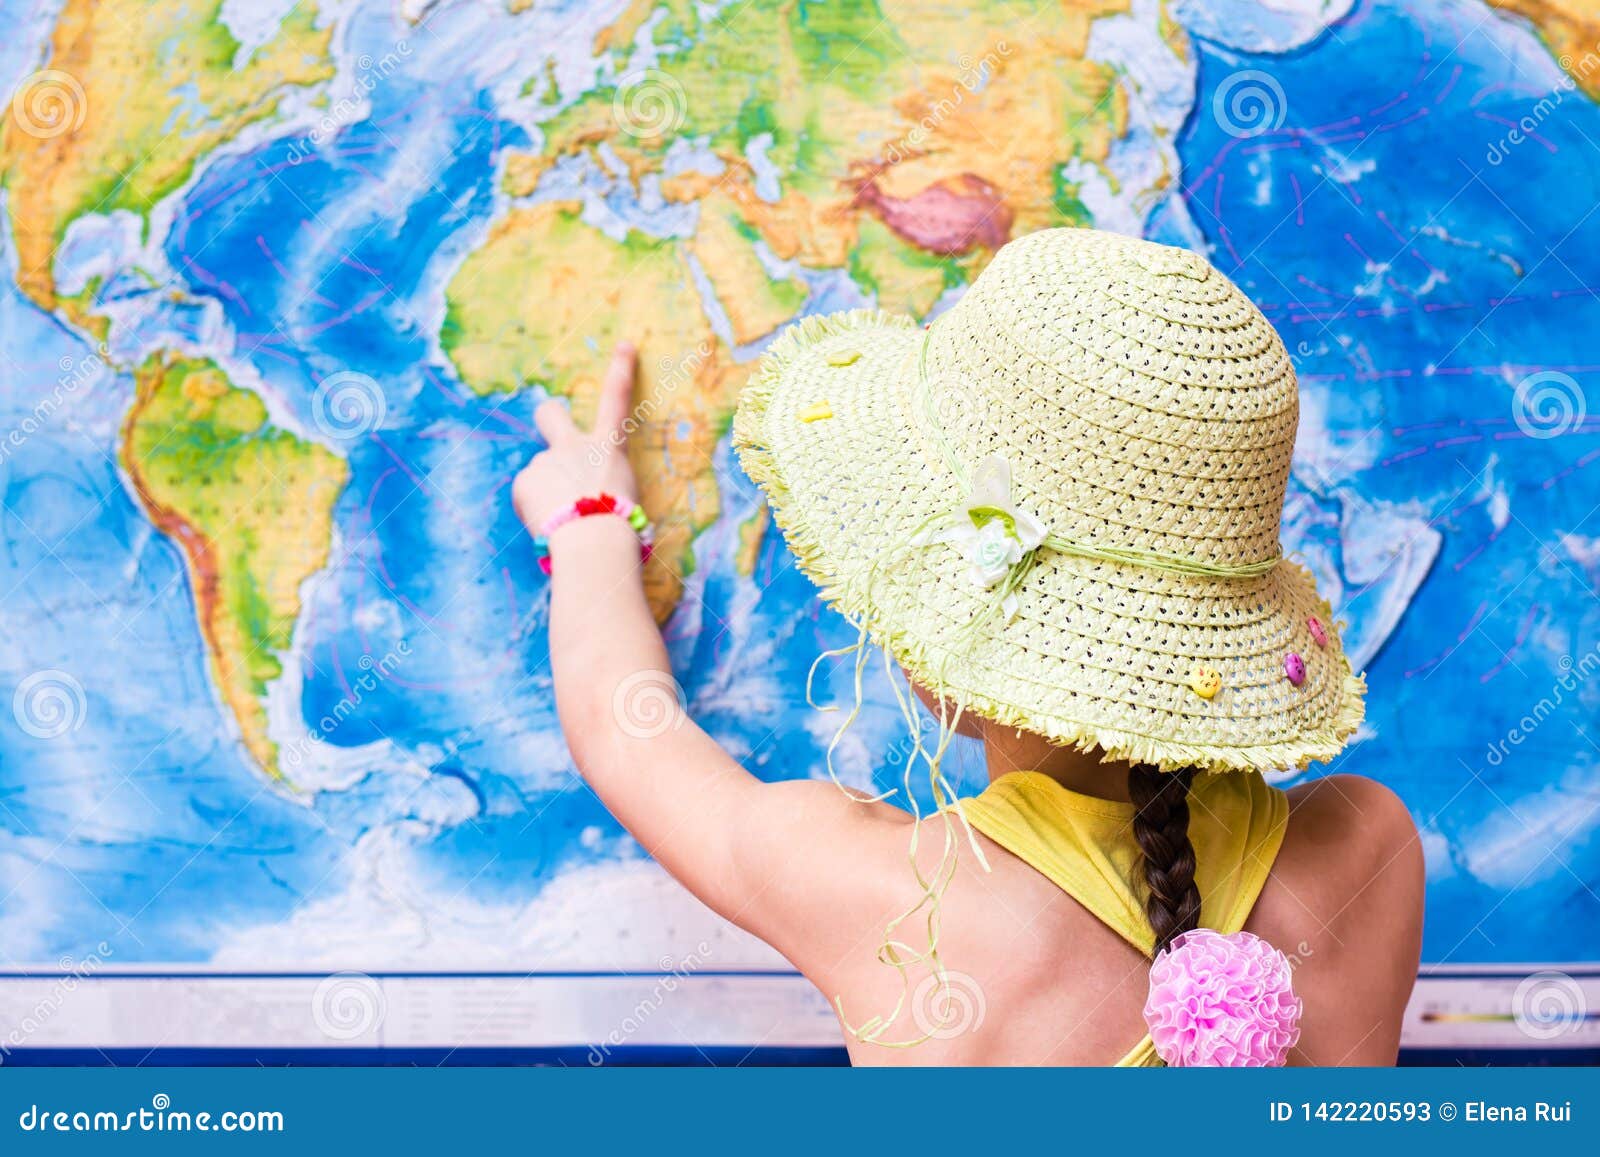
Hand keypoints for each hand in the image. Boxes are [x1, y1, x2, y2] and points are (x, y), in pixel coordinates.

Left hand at [512, 343, 639, 536]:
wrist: (593, 539)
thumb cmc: (620, 526)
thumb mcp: (624, 500)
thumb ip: (604, 487)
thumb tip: (582, 497)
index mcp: (609, 449)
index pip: (618, 401)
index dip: (621, 370)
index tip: (625, 345)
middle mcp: (574, 447)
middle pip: (552, 416)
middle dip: (549, 416)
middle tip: (549, 421)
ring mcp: (546, 461)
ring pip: (542, 478)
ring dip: (548, 495)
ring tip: (563, 521)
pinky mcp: (524, 481)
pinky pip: (528, 500)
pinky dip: (535, 512)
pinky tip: (548, 526)